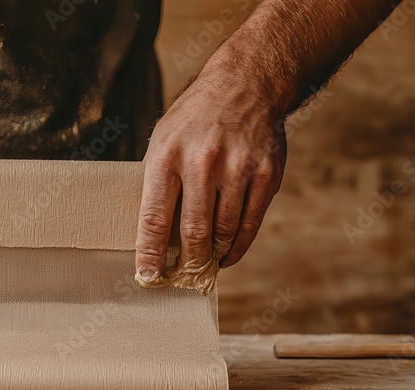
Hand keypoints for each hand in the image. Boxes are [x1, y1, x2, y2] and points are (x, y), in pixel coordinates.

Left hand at [136, 66, 286, 289]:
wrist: (246, 84)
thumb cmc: (194, 120)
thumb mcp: (163, 140)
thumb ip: (158, 183)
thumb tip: (152, 236)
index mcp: (167, 156)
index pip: (154, 217)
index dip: (150, 253)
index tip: (147, 276)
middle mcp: (203, 162)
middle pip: (193, 231)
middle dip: (186, 262)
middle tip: (181, 279)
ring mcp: (238, 168)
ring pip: (224, 231)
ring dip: (213, 256)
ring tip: (203, 266)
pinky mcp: (267, 174)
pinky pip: (250, 223)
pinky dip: (237, 246)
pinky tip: (226, 254)